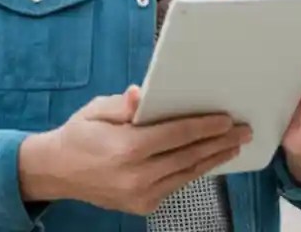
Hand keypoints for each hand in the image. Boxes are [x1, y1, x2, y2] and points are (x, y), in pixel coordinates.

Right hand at [18, 85, 252, 215]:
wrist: (57, 172)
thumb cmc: (79, 135)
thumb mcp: (96, 111)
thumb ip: (121, 105)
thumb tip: (140, 95)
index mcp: (126, 148)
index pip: (176, 135)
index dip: (204, 126)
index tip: (226, 119)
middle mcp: (137, 175)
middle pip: (188, 156)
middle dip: (219, 142)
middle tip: (243, 131)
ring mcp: (141, 195)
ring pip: (187, 174)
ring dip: (213, 159)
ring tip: (234, 145)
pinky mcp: (143, 206)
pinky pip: (176, 185)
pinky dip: (194, 172)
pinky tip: (208, 160)